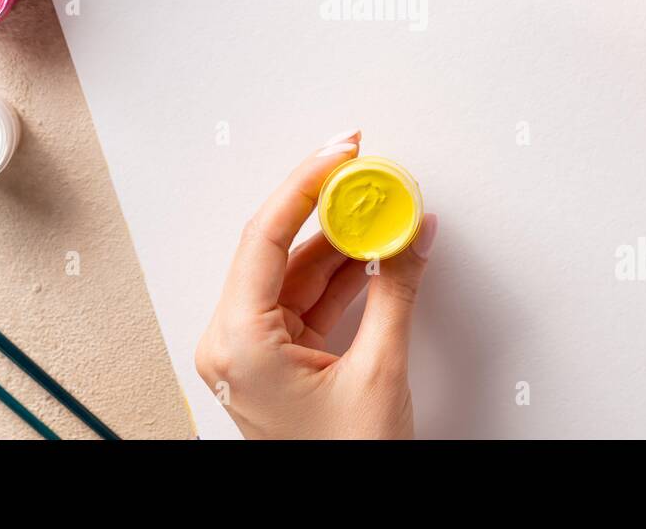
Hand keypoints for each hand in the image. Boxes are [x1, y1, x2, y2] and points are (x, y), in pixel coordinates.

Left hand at [195, 130, 437, 438]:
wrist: (349, 516)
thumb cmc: (345, 465)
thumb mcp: (379, 371)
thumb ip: (396, 290)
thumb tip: (410, 232)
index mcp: (237, 344)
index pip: (265, 237)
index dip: (305, 184)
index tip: (340, 152)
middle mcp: (234, 342)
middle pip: (279, 247)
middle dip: (328, 206)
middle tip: (367, 169)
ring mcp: (255, 349)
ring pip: (298, 269)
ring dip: (342, 237)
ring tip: (382, 204)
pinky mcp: (279, 356)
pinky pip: (309, 296)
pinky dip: (345, 271)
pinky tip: (376, 246)